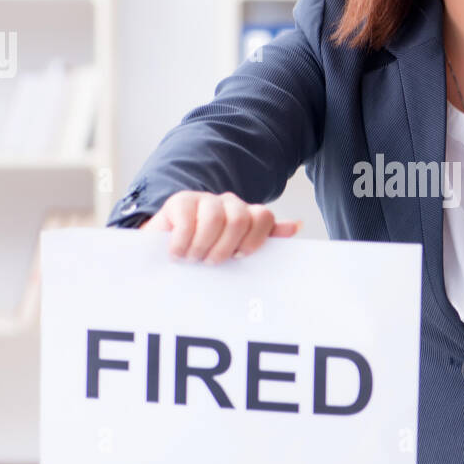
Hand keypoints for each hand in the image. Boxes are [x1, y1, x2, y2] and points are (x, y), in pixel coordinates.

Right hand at [139, 190, 300, 263]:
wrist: (166, 255)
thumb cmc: (206, 256)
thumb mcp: (235, 252)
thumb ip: (266, 239)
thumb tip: (297, 225)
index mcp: (247, 216)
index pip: (263, 216)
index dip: (255, 239)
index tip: (239, 257)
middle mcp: (229, 204)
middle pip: (239, 219)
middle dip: (225, 247)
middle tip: (212, 262)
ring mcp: (205, 200)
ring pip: (215, 218)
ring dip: (203, 245)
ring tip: (193, 259)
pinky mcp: (180, 201)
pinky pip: (188, 219)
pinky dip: (183, 242)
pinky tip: (178, 253)